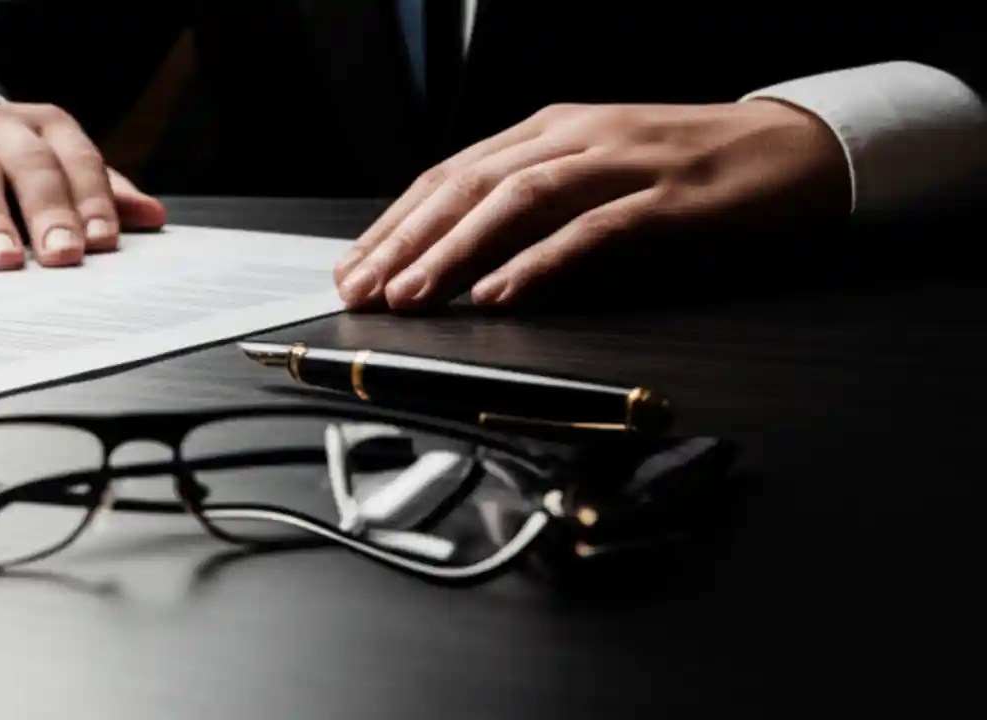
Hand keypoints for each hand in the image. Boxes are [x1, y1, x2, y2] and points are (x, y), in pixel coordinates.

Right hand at [0, 99, 166, 269]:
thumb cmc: (9, 158)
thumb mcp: (58, 166)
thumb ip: (102, 193)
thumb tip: (155, 217)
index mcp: (50, 128)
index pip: (79, 160)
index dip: (94, 200)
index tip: (104, 242)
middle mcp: (4, 127)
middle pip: (32, 166)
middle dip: (49, 211)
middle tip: (62, 255)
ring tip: (4, 260)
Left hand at [334, 100, 849, 308]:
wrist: (793, 151)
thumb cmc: (685, 171)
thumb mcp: (592, 177)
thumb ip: (528, 210)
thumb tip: (456, 261)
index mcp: (549, 131)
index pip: (450, 175)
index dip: (396, 224)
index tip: (356, 268)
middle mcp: (575, 136)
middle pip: (471, 184)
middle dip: (409, 241)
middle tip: (366, 289)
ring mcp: (622, 162)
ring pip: (519, 200)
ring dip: (458, 252)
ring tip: (414, 295)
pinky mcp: (668, 199)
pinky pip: (593, 231)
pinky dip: (541, 263)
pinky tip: (502, 294)